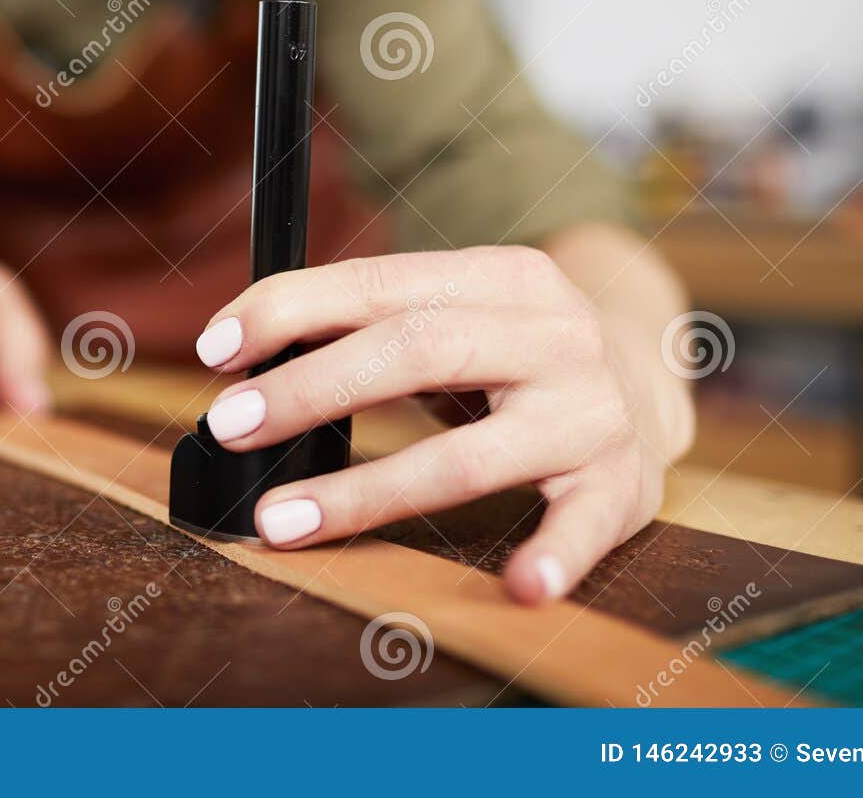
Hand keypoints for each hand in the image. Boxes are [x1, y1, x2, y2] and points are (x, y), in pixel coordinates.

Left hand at [191, 247, 694, 603]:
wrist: (647, 380)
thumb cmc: (515, 352)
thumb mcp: (460, 311)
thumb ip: (370, 323)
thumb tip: (241, 353)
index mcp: (505, 277)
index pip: (381, 283)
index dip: (291, 310)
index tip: (216, 348)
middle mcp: (555, 334)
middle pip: (419, 351)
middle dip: (312, 389)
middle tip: (230, 425)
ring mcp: (591, 411)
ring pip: (472, 454)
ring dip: (367, 491)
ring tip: (282, 521)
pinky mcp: (623, 484)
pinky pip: (586, 525)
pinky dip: (555, 554)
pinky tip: (520, 586)